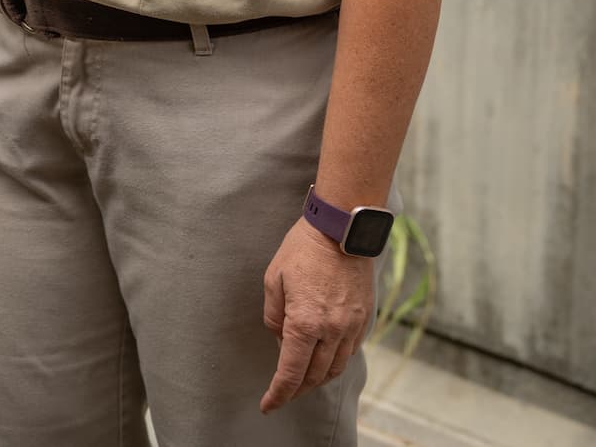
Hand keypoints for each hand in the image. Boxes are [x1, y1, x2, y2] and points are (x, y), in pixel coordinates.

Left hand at [260, 217, 373, 413]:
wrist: (342, 227)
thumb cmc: (304, 248)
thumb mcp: (274, 277)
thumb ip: (274, 315)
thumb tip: (280, 339)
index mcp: (304, 322)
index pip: (290, 372)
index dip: (278, 394)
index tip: (268, 405)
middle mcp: (331, 330)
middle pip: (314, 376)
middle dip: (296, 390)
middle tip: (283, 394)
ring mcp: (351, 326)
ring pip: (335, 368)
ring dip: (318, 379)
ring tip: (303, 380)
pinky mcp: (364, 318)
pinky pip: (349, 351)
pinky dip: (335, 361)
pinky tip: (325, 357)